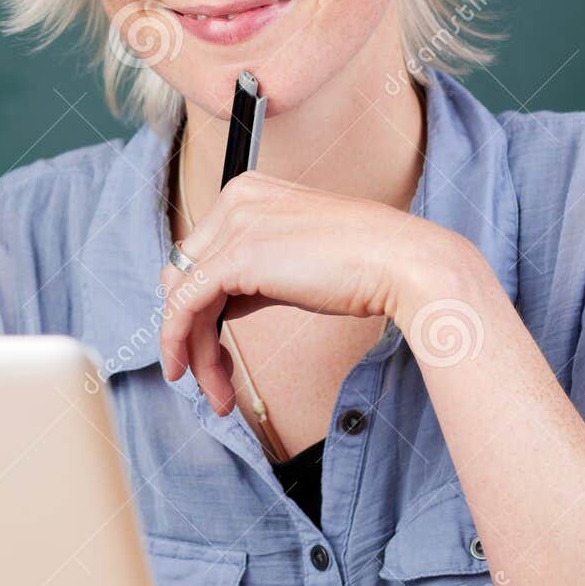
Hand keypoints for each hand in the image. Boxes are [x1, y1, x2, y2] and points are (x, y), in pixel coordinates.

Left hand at [158, 169, 439, 413]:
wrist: (403, 262)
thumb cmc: (363, 265)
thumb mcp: (294, 260)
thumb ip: (253, 274)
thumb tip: (222, 304)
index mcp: (247, 192)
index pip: (199, 255)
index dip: (196, 307)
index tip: (208, 348)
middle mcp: (234, 200)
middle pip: (184, 275)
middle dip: (190, 332)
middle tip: (207, 377)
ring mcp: (235, 223)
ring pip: (182, 295)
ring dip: (192, 350)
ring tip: (217, 393)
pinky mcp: (238, 255)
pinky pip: (186, 304)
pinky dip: (181, 341)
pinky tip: (198, 374)